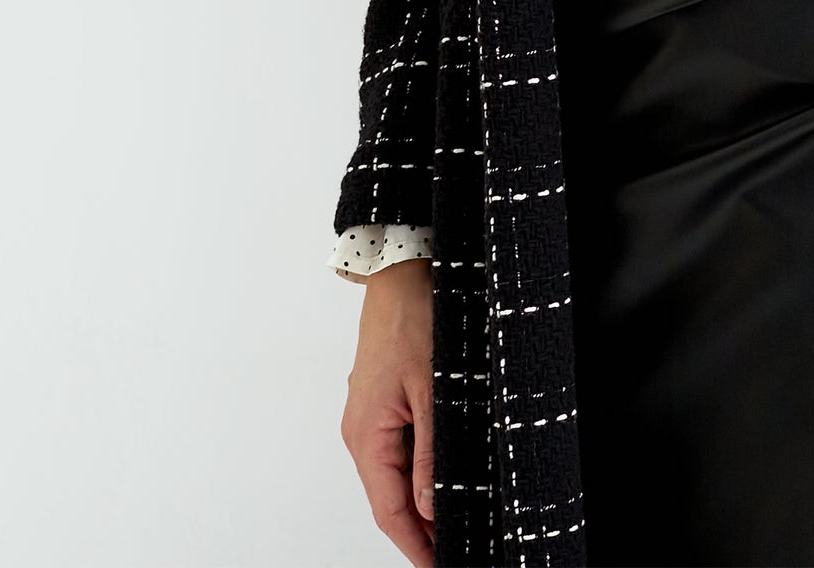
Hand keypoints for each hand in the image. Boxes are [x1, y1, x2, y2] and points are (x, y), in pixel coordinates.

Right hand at [339, 259, 437, 565]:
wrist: (403, 273)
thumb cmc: (416, 319)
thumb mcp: (434, 389)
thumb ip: (432, 450)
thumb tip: (430, 502)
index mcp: (366, 434)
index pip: (389, 509)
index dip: (414, 544)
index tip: (437, 564)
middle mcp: (362, 432)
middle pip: (390, 499)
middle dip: (419, 531)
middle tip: (451, 550)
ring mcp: (371, 419)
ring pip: (395, 476)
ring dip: (420, 503)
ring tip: (452, 525)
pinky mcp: (383, 405)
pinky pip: (399, 450)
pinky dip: (419, 473)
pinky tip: (441, 480)